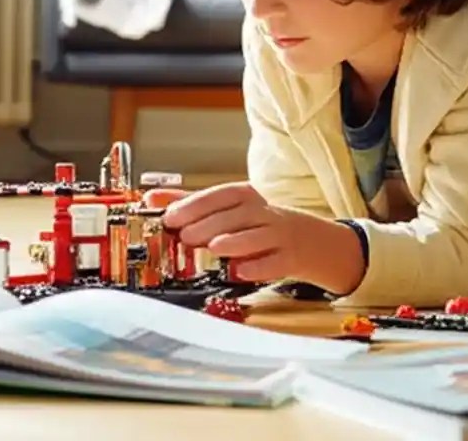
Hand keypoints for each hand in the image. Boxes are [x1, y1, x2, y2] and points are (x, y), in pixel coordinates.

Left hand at [161, 182, 365, 293]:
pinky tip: (240, 271)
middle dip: (208, 225)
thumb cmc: (265, 227)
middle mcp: (265, 212)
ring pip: (258, 234)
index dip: (195, 204)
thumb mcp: (232, 212)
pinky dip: (258, 267)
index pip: (221, 195)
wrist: (317, 244)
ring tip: (212, 248)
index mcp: (247, 197)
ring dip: (234, 241)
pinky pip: (277, 262)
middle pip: (237, 215)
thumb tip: (150, 199)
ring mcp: (281, 235)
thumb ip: (192, 205)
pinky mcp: (293, 259)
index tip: (170, 216)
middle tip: (185, 237)